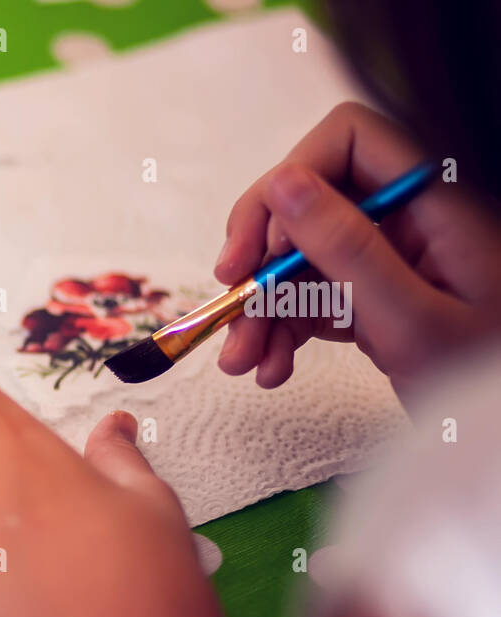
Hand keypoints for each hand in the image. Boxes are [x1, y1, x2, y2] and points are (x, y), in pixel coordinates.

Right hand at [215, 101, 500, 390]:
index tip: (266, 248)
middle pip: (308, 202)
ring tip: (243, 361)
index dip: (294, 180)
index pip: (348, 142)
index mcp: (433, 207)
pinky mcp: (370, 303)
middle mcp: (407, 225)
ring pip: (297, 259)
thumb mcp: (411, 319)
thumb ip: (348, 247)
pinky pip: (307, 300)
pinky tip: (271, 367)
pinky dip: (279, 332)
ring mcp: (386, 265)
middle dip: (259, 254)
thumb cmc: (483, 383)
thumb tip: (283, 185)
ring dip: (259, 308)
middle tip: (232, 296)